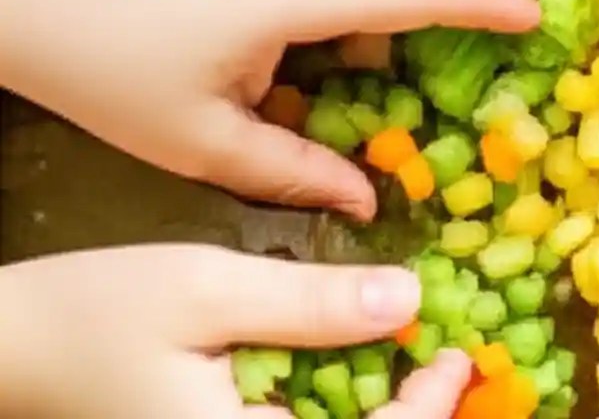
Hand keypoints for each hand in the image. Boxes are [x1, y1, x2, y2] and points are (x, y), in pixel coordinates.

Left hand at [0, 0, 538, 218]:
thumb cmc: (107, 69)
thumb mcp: (201, 141)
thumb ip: (296, 172)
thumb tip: (370, 203)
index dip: (484, 3)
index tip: (534, 14)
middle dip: (346, 47)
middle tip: (284, 89)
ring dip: (304, 17)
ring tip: (223, 48)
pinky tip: (205, 6)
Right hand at [0, 244, 470, 418]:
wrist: (13, 349)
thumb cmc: (95, 314)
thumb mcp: (205, 288)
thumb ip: (307, 302)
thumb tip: (409, 302)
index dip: (428, 410)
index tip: (456, 356)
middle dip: (413, 413)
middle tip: (446, 358)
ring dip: (384, 412)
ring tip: (416, 359)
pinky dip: (341, 407)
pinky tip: (358, 367)